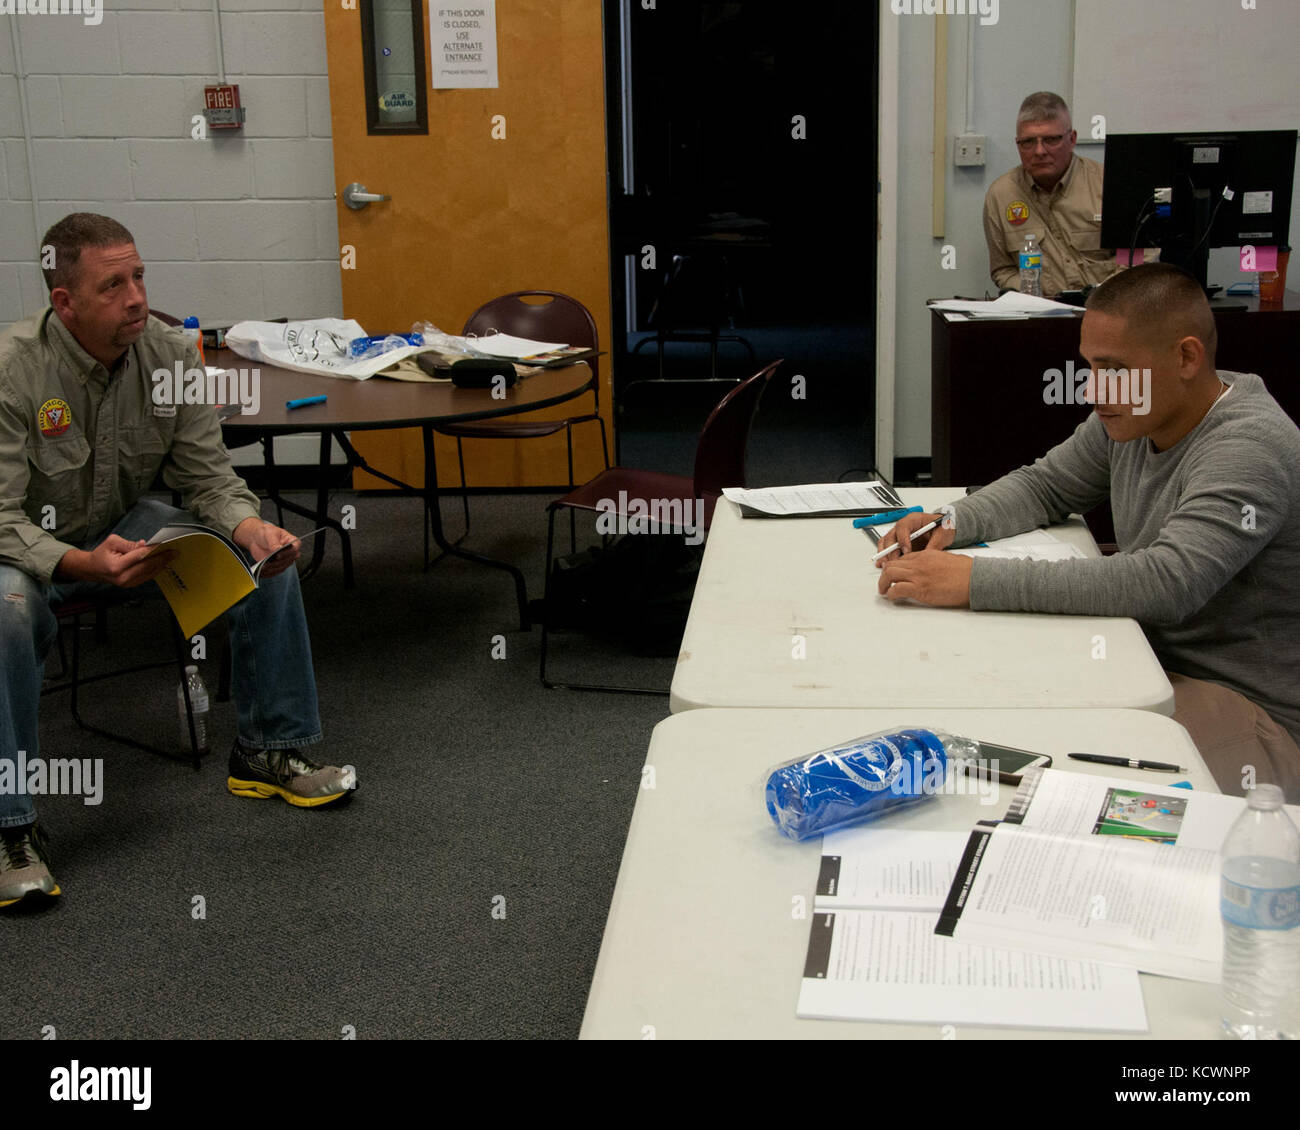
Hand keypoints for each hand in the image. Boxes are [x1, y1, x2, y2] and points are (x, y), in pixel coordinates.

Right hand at [57, 535, 176, 587]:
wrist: (92, 569)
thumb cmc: (102, 554)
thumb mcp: (112, 542)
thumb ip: (129, 544)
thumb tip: (144, 545)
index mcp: (116, 566)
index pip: (139, 557)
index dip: (153, 550)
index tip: (165, 545)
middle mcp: (123, 577)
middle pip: (147, 566)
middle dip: (162, 558)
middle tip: (174, 552)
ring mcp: (127, 583)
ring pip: (149, 573)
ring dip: (162, 564)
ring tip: (172, 556)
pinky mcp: (131, 585)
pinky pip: (147, 577)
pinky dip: (156, 569)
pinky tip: (163, 563)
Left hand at [234, 518, 299, 578]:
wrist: (256, 539)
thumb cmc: (265, 533)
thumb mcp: (269, 533)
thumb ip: (274, 542)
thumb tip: (278, 549)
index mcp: (292, 541)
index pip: (295, 549)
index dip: (288, 553)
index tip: (278, 555)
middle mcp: (290, 552)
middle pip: (289, 560)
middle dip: (278, 562)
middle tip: (268, 562)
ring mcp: (284, 560)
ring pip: (281, 567)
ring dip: (272, 568)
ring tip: (262, 566)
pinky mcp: (276, 566)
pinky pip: (274, 572)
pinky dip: (267, 573)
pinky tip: (261, 571)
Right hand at [873, 510, 955, 566]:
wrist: (941, 530)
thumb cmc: (941, 527)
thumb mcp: (943, 534)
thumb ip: (935, 544)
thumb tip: (927, 556)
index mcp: (913, 519)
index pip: (903, 527)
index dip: (903, 540)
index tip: (906, 551)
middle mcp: (903, 525)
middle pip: (891, 536)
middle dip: (891, 550)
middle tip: (895, 562)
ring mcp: (898, 533)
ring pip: (885, 541)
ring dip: (884, 554)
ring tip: (886, 565)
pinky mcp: (897, 541)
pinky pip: (886, 547)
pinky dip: (884, 555)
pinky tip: (884, 564)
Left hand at [877, 549, 972, 606]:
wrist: (975, 579)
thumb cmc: (966, 572)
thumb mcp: (946, 560)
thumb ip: (932, 563)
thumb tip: (926, 573)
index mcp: (926, 554)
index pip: (902, 558)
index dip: (895, 567)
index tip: (892, 574)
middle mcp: (919, 563)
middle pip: (892, 564)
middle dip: (884, 574)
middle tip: (883, 583)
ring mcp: (918, 575)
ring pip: (889, 574)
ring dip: (883, 584)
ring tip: (884, 591)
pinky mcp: (920, 589)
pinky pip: (896, 589)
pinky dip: (891, 593)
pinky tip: (892, 597)